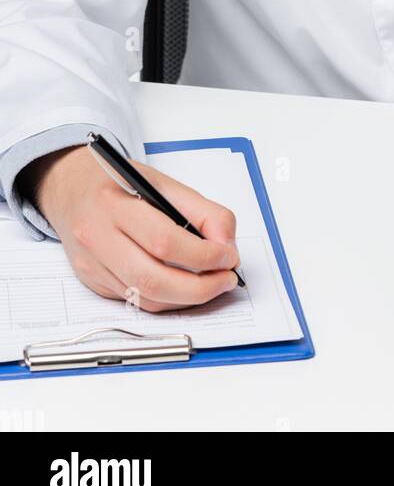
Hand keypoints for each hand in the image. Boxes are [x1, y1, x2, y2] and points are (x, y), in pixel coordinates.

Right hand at [23, 145, 241, 311]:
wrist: (72, 190)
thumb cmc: (120, 184)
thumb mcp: (163, 183)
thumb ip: (203, 211)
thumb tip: (227, 246)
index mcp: (115, 204)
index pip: (165, 241)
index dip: (204, 255)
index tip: (229, 256)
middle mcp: (97, 238)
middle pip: (153, 279)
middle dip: (200, 287)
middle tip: (226, 279)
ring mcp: (92, 265)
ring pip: (145, 298)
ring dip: (187, 298)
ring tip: (212, 284)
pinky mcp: (93, 283)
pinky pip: (136, 301)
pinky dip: (167, 299)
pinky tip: (185, 287)